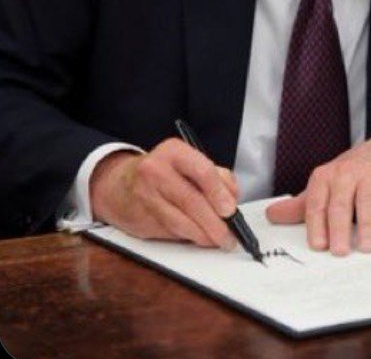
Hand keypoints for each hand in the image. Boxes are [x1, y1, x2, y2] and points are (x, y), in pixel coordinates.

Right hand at [90, 139, 239, 247]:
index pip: (202, 172)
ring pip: (180, 222)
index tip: (230, 211)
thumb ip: (217, 176)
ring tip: (218, 240)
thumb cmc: (164, 172)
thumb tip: (232, 200)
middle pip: (191, 201)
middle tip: (229, 235)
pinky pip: (170, 232)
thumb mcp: (190, 162)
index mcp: (173, 152)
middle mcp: (155, 172)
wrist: (118, 184)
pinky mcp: (139, 218)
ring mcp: (144, 196)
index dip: (219, 194)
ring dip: (203, 235)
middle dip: (215, 223)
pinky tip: (199, 237)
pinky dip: (189, 237)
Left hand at [264, 128, 370, 254]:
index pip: (316, 203)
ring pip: (367, 203)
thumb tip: (272, 215)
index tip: (318, 245)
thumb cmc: (357, 172)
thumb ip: (303, 204)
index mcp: (327, 176)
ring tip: (366, 247)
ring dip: (367, 227)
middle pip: (340, 204)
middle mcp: (348, 173)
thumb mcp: (328, 183)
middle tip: (340, 251)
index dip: (316, 226)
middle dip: (339, 230)